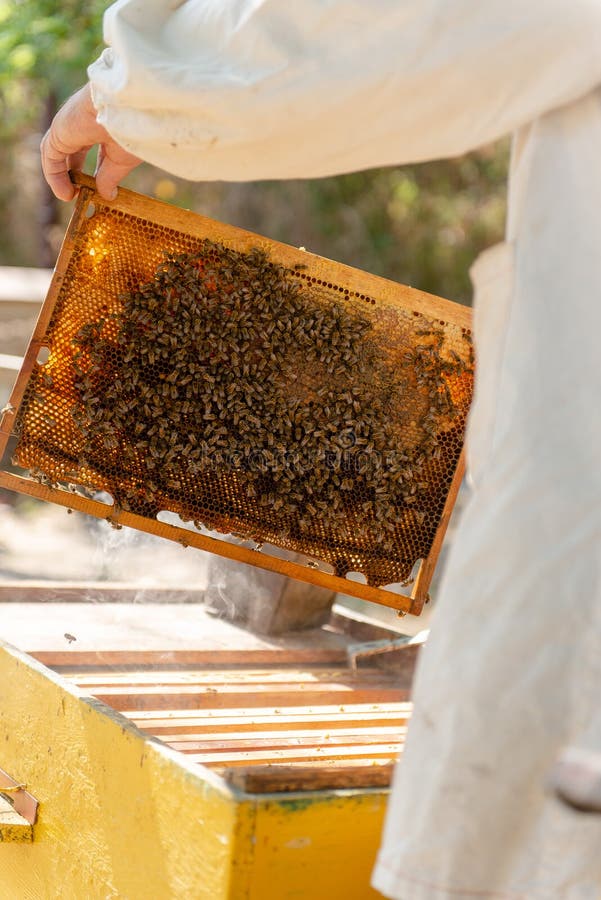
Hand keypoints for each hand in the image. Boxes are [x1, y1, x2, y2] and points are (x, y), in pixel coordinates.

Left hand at [41, 83, 141, 201]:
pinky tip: (65, 194)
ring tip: (69, 196)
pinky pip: (51, 156)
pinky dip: (55, 176)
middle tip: (79, 192)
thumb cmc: (133, 130)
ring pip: (58, 151)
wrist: (129, 110)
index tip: (96, 188)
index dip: (92, 168)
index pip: (90, 146)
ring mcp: (69, 123)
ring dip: (61, 175)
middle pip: (71, 149)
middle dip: (73, 171)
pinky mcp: (59, 130)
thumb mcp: (122, 160)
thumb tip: (107, 196)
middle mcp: (83, 121)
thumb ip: (110, 177)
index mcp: (102, 123)